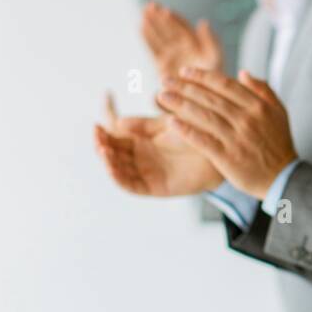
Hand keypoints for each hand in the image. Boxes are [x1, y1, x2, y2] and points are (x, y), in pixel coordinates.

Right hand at [95, 92, 221, 195]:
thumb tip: (118, 123)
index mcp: (141, 141)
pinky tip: (112, 167)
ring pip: (119, 170)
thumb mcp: (164, 125)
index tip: (96, 126)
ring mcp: (146, 173)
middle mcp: (140, 158)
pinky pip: (132, 186)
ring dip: (108, 161)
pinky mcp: (154, 188)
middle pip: (113, 155)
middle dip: (102, 146)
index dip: (103, 134)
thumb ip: (143, 125)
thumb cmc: (193, 133)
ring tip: (104, 150)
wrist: (215, 149)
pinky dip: (119, 178)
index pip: (114, 139)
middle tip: (98, 137)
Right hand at [141, 1, 222, 83]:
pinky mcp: (162, 65)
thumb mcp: (215, 56)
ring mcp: (172, 55)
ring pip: (160, 36)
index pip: (183, 28)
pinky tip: (141, 26)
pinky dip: (147, 38)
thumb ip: (211, 40)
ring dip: (152, 23)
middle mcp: (183, 47)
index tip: (165, 10)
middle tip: (150, 5)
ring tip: (144, 11)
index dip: (175, 19)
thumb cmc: (214, 78)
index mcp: (196, 44)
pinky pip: (154, 49)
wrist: (204, 98)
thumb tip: (204, 22)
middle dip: (160, 17)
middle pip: (170, 28)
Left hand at [157, 67, 295, 198]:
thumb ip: (263, 90)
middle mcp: (246, 119)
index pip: (225, 84)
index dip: (202, 76)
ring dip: (180, 104)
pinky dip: (186, 130)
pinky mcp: (227, 157)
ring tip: (162, 96)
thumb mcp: (279, 111)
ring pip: (204, 116)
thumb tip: (242, 72)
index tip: (184, 71)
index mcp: (258, 106)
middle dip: (185, 87)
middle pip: (210, 98)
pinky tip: (170, 123)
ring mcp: (236, 138)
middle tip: (165, 80)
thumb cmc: (279, 143)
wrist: (283, 177)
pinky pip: (203, 140)